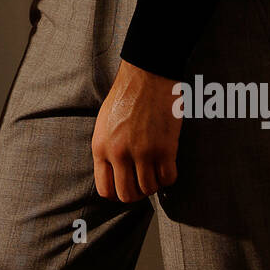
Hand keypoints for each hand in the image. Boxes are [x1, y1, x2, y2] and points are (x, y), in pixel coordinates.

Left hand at [91, 58, 180, 201]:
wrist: (147, 75)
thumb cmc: (126, 96)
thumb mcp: (104, 124)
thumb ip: (107, 150)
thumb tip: (115, 174)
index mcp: (101, 147)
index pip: (106, 189)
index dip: (118, 192)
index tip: (128, 185)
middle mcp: (119, 153)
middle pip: (128, 195)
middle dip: (138, 193)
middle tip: (144, 182)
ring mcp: (142, 152)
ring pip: (149, 188)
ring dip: (154, 183)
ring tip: (156, 169)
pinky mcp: (165, 148)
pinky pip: (168, 178)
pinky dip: (169, 177)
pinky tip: (168, 164)